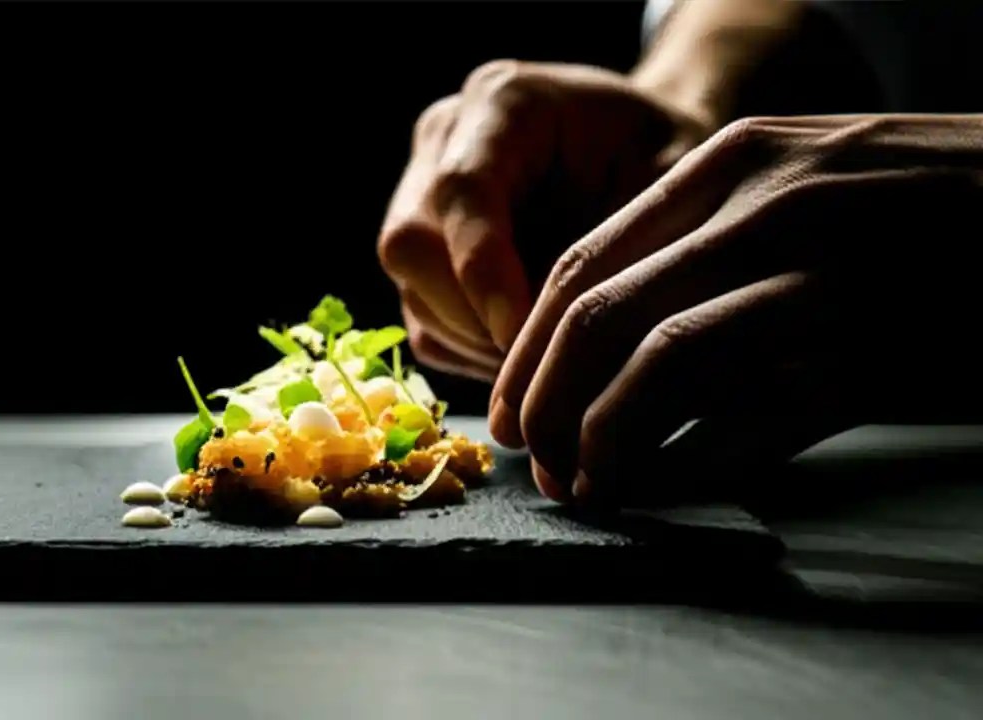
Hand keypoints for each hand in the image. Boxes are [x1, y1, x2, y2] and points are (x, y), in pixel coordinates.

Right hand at [376, 60, 715, 381]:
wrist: (649, 156)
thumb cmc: (668, 159)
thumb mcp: (667, 181)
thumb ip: (612, 242)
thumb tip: (566, 331)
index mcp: (503, 101)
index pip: (460, 189)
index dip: (483, 269)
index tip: (521, 332)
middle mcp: (445, 142)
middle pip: (411, 246)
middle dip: (472, 315)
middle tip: (547, 357)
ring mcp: (422, 196)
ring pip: (414, 293)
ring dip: (477, 342)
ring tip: (553, 357)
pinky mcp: (422, 254)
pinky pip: (426, 325)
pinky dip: (474, 354)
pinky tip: (534, 350)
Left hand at [489, 114, 982, 504]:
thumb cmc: (921, 202)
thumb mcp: (802, 178)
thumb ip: (704, 240)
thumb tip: (602, 341)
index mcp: (732, 166)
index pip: (581, 263)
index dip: (524, 349)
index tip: (504, 404)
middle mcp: (764, 214)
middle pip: (597, 317)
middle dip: (541, 401)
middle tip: (528, 457)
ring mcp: (818, 283)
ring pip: (655, 367)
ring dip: (597, 442)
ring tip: (581, 485)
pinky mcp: (870, 358)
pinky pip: (743, 427)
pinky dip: (677, 470)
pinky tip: (650, 493)